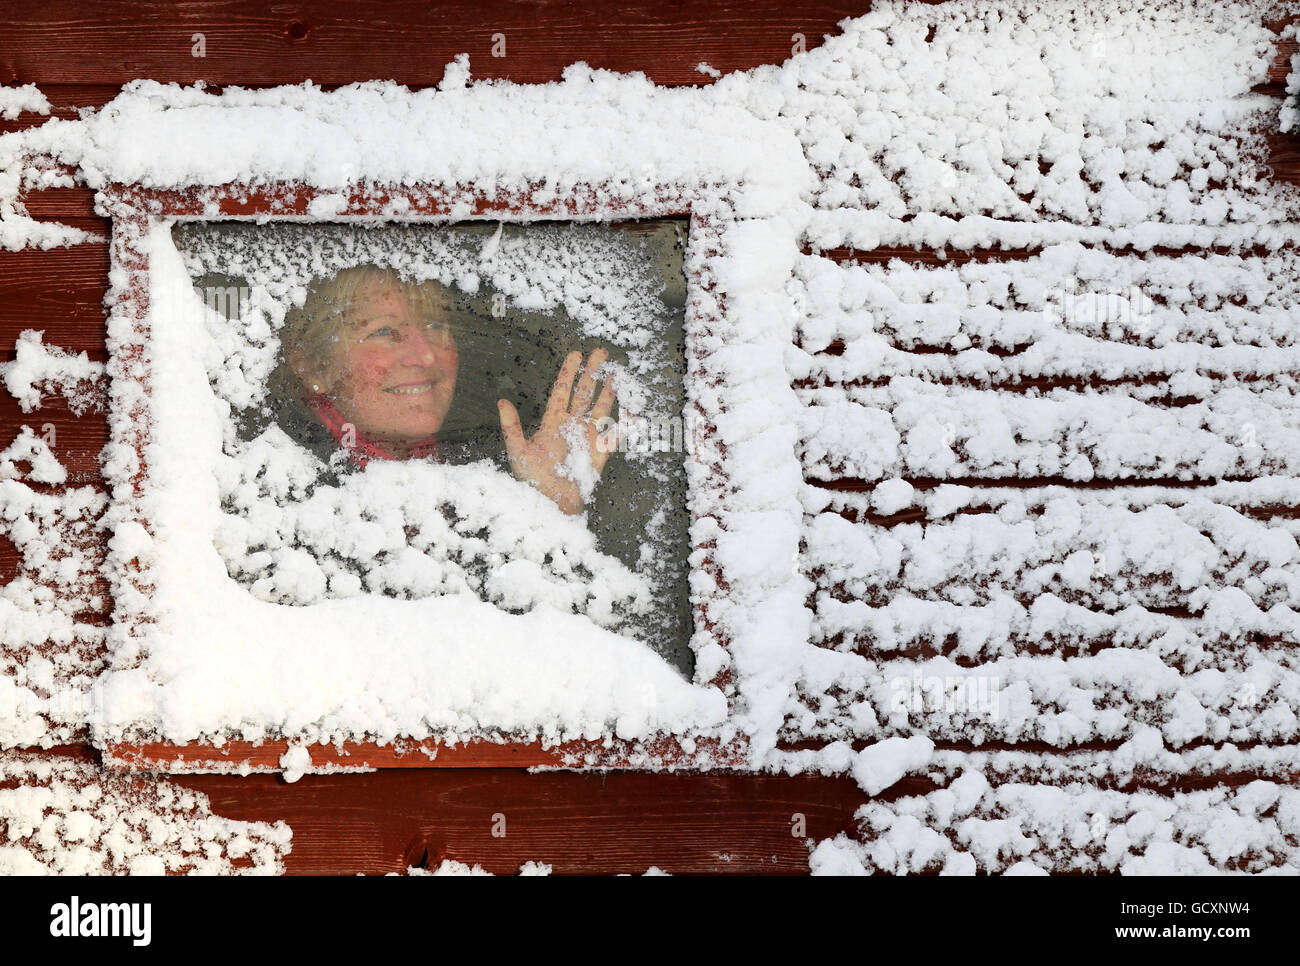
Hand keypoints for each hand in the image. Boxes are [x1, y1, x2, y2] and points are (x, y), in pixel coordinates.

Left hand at [498, 347, 616, 514]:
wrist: (551, 505)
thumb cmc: (532, 481)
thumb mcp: (518, 451)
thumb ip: (511, 426)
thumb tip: (501, 402)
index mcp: (553, 423)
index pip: (562, 390)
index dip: (569, 372)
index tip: (576, 354)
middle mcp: (572, 427)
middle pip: (585, 393)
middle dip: (592, 372)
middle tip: (600, 352)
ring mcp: (588, 438)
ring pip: (601, 408)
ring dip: (608, 391)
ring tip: (616, 373)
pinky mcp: (600, 454)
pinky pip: (613, 436)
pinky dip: (622, 424)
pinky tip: (630, 411)